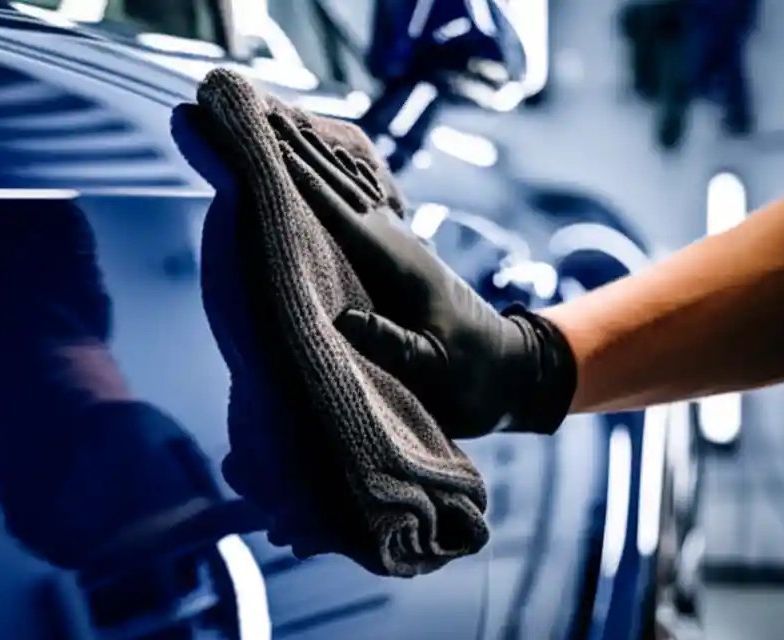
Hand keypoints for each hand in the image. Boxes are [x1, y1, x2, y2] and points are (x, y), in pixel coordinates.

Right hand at [270, 114, 575, 436]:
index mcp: (401, 268)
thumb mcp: (432, 370)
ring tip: (291, 126)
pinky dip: (347, 179)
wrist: (515, 370)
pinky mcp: (405, 256)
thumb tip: (341, 318)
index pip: (343, 217)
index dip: (306, 185)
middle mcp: (401, 245)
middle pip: (344, 189)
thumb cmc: (471, 378)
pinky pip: (368, 204)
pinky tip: (340, 161)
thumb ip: (391, 345)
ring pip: (355, 190)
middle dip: (306, 154)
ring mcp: (405, 247)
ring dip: (321, 158)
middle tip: (269, 118)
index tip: (274, 151)